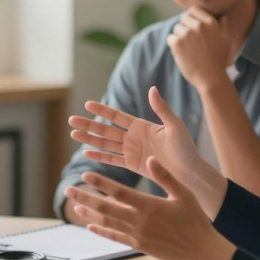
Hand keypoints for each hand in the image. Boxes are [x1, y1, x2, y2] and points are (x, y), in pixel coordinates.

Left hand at [65, 157, 235, 259]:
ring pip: (107, 222)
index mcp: (149, 205)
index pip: (119, 192)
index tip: (85, 174)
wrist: (200, 250)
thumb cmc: (195, 220)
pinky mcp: (137, 245)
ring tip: (75, 204)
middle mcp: (139, 221)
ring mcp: (136, 235)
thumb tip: (149, 159)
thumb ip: (164, 176)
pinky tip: (90, 225)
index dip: (101, 183)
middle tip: (68, 189)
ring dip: (89, 212)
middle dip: (85, 197)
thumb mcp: (183, 194)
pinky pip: (114, 237)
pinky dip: (101, 230)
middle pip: (105, 208)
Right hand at [69, 86, 199, 180]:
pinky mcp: (132, 165)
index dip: (102, 110)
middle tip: (71, 120)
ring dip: (89, 139)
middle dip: (88, 125)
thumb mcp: (174, 125)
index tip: (87, 104)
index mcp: (141, 125)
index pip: (116, 116)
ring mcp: (131, 151)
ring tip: (73, 134)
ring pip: (105, 144)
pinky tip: (85, 153)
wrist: (189, 171)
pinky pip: (112, 159)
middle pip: (105, 129)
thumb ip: (161, 108)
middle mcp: (133, 137)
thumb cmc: (186, 147)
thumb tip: (152, 88)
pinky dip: (99, 157)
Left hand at [168, 8, 231, 91]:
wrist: (211, 78)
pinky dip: (173, 45)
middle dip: (185, 28)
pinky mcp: (177, 43)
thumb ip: (222, 25)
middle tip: (190, 42)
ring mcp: (187, 34)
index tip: (192, 27)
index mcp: (210, 22)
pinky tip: (182, 54)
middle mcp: (199, 25)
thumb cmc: (219, 60)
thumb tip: (223, 15)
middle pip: (183, 19)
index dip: (191, 18)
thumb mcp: (225, 40)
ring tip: (188, 50)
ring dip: (179, 37)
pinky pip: (170, 38)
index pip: (193, 10)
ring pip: (176, 29)